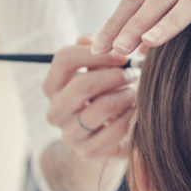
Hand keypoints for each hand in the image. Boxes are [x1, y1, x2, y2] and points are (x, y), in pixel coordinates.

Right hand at [43, 37, 139, 160]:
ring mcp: (69, 134)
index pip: (63, 59)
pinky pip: (114, 130)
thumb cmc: (105, 94)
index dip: (95, 52)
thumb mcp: (98, 70)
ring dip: (125, 96)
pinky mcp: (87, 152)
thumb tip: (90, 39)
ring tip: (137, 92)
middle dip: (114, 76)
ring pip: (101, 108)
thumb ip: (95, 52)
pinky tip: (137, 111)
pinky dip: (130, 117)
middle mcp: (55, 110)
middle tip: (134, 73)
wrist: (108, 139)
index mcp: (53, 86)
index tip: (122, 53)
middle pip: (82, 85)